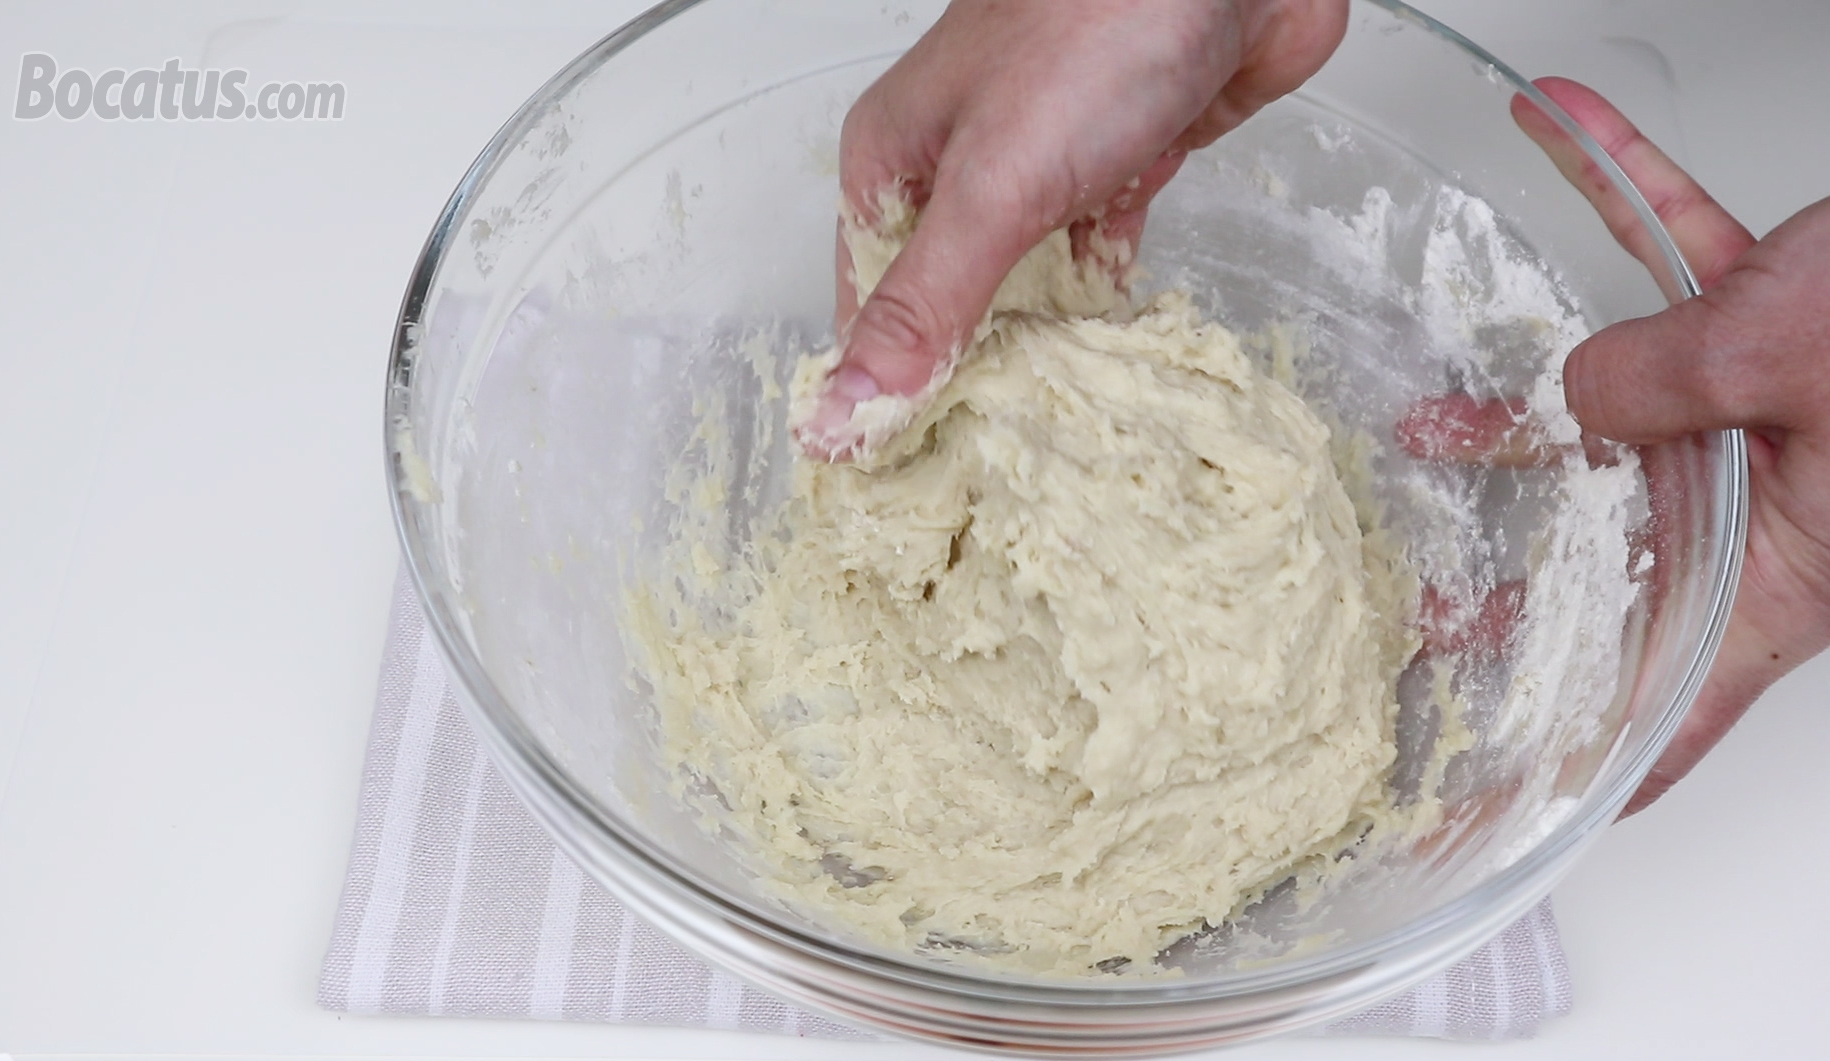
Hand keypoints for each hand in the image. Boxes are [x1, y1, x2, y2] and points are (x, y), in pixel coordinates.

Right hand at [797, 0, 1348, 457]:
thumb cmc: (1100, 26)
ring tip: (1051, 446)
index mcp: (897, 162)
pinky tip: (1116, 364)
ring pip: (1026, 286)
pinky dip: (1106, 307)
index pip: (868, 305)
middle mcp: (961, 165)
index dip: (882, 390)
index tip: (904, 478)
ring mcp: (1045, 164)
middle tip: (987, 479)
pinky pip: (1099, 257)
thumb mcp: (993, 185)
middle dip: (965, 379)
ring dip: (1040, 350)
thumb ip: (926, 303)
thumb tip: (842, 413)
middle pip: (947, 302)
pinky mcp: (1122, 162)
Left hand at [1428, 77, 1829, 815]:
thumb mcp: (1793, 367)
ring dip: (1516, 406)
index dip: (1564, 771)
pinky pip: (1677, 261)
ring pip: (1615, 418)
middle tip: (1407, 610)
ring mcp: (1763, 417)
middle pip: (1606, 569)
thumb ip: (1654, 390)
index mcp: (1781, 575)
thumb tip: (1561, 401)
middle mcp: (1764, 509)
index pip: (1657, 717)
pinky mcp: (1775, 317)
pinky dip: (1622, 193)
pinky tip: (1559, 126)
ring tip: (1422, 421)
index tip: (1474, 806)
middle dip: (1506, 588)